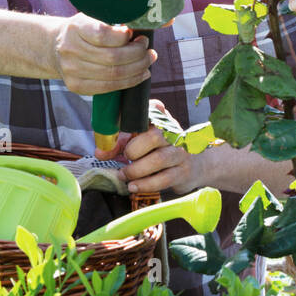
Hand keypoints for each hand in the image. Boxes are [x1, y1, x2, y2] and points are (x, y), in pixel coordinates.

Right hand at [48, 13, 156, 94]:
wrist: (56, 47)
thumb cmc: (85, 30)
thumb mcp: (98, 16)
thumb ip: (125, 17)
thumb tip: (168, 19)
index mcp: (76, 27)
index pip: (104, 35)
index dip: (125, 37)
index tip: (135, 34)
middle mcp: (70, 49)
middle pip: (113, 57)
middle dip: (138, 55)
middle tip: (149, 50)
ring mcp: (71, 70)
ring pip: (114, 74)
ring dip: (138, 68)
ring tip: (148, 60)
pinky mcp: (76, 86)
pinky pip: (108, 87)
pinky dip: (129, 81)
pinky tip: (140, 74)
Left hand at [96, 125, 216, 195]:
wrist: (195, 166)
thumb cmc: (161, 151)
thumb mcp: (142, 142)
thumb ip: (120, 144)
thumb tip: (100, 152)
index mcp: (162, 119)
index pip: (151, 110)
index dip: (133, 120)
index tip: (118, 132)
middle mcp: (174, 133)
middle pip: (153, 137)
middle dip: (133, 150)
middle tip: (125, 158)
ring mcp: (180, 152)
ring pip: (157, 160)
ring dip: (135, 170)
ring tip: (124, 175)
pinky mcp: (183, 172)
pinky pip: (163, 179)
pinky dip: (145, 184)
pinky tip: (134, 186)